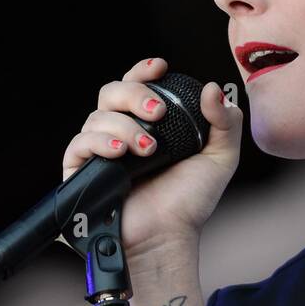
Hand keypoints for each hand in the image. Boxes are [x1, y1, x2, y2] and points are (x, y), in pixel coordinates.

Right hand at [59, 57, 241, 258]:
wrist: (168, 237)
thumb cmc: (189, 202)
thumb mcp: (220, 158)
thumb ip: (226, 122)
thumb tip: (214, 89)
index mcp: (148, 125)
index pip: (136, 86)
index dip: (143, 72)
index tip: (159, 68)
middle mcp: (121, 134)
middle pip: (111, 93)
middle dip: (133, 94)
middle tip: (157, 112)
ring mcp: (100, 152)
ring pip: (97, 117)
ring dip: (124, 126)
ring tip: (148, 149)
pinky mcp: (81, 172)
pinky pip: (78, 144)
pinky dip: (99, 143)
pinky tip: (121, 153)